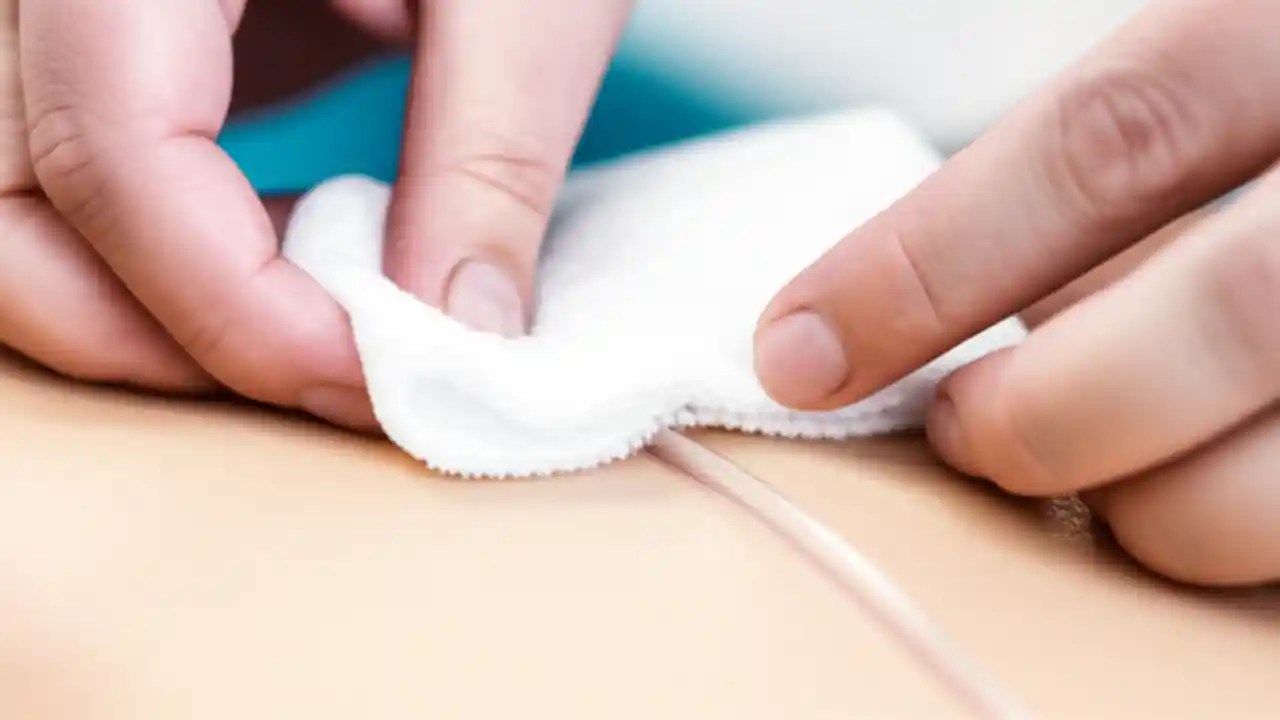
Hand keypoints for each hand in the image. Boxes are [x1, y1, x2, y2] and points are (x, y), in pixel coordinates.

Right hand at [5, 0, 628, 427]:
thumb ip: (488, 154)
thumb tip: (459, 337)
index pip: (110, 141)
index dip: (226, 301)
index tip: (364, 379)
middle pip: (2, 197)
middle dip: (151, 335)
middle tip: (323, 381)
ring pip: (9, 201)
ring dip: (144, 309)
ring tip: (311, 330)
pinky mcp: (112, 25)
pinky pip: (76, 168)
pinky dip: (165, 254)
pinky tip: (287, 254)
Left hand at [754, 0, 1279, 586]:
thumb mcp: (1240, 61)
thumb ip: (1127, 172)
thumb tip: (961, 311)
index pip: (1107, 141)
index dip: (925, 263)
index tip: (797, 351)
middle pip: (1215, 319)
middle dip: (1050, 412)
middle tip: (968, 432)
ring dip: (1160, 506)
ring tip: (1103, 478)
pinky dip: (1252, 541)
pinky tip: (1217, 488)